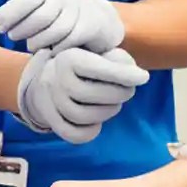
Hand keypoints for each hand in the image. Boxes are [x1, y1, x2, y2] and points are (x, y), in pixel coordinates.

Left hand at [0, 0, 123, 53]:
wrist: (95, 18)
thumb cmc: (58, 13)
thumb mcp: (39, 4)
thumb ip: (21, 10)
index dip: (9, 13)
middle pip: (41, 16)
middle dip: (22, 29)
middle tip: (11, 36)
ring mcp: (81, 7)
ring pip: (56, 30)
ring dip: (38, 41)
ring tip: (28, 45)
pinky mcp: (92, 24)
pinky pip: (69, 40)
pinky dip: (55, 48)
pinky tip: (47, 50)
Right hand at [16, 48, 148, 143]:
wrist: (43, 78)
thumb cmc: (79, 64)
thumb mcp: (95, 52)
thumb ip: (115, 59)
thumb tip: (133, 74)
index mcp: (68, 58)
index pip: (100, 69)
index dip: (125, 75)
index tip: (144, 77)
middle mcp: (55, 79)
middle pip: (92, 94)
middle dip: (119, 94)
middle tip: (128, 90)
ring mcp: (50, 101)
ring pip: (84, 116)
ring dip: (107, 112)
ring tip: (114, 104)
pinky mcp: (50, 120)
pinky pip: (73, 134)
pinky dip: (90, 131)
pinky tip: (97, 122)